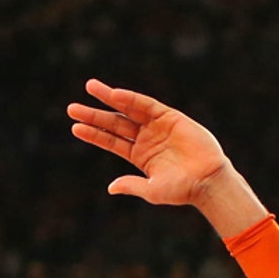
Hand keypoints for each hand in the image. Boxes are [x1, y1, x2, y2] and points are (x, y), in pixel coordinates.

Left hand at [68, 79, 231, 207]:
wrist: (206, 181)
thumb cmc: (181, 190)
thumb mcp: (152, 190)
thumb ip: (132, 185)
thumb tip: (111, 187)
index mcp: (139, 156)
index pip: (111, 142)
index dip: (93, 134)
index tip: (74, 128)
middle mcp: (145, 139)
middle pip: (114, 124)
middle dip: (94, 115)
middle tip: (71, 108)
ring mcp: (156, 126)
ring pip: (127, 110)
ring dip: (109, 99)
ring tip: (90, 87)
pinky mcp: (169, 117)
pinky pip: (146, 105)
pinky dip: (130, 99)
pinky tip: (114, 95)